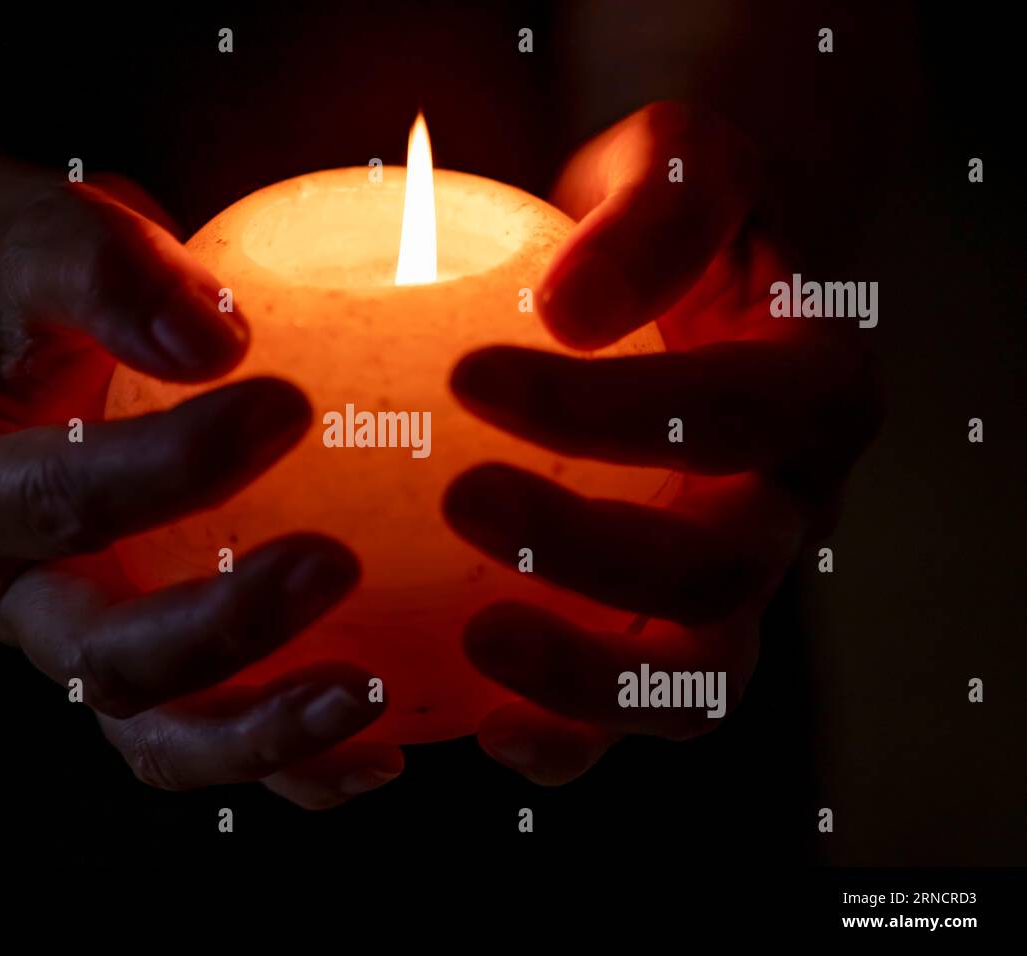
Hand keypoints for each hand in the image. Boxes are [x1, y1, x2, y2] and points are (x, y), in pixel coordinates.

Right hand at [0, 178, 399, 808]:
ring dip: (266, 733)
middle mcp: (17, 597)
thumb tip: (214, 343)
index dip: (168, 470)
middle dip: (221, 630)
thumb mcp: (56, 240)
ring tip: (371, 696)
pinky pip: (225, 742)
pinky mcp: (160, 684)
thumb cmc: (60, 290)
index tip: (287, 402)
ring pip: (160, 738)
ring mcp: (87, 655)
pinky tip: (387, 741)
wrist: (51, 349)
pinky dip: (302, 764)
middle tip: (336, 562)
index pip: (56, 498)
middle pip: (102, 660)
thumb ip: (110, 273)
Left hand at [444, 102, 881, 783]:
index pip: (733, 411)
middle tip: (462, 496)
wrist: (667, 283)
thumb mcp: (680, 162)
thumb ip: (653, 214)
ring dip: (588, 678)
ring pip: (697, 681)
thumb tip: (568, 307)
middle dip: (593, 554)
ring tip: (474, 636)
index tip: (469, 373)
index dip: (609, 408)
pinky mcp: (665, 641)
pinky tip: (479, 718)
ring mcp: (734, 588)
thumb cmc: (665, 217)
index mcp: (814, 389)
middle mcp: (789, 505)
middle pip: (722, 573)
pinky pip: (635, 716)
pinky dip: (571, 739)